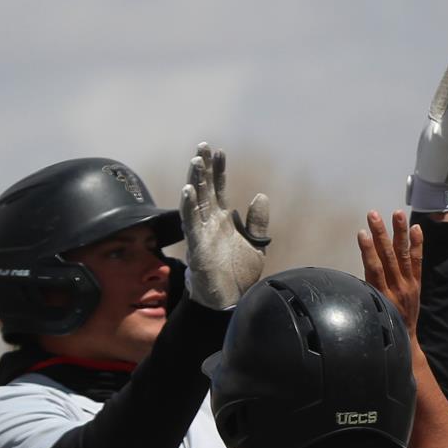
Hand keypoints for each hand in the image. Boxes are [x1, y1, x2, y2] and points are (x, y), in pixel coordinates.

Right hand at [179, 144, 270, 309]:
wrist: (229, 300)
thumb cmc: (238, 275)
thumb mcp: (255, 245)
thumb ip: (257, 222)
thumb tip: (260, 195)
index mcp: (223, 220)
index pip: (219, 188)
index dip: (219, 170)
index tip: (219, 151)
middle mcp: (209, 222)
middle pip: (204, 189)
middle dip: (203, 167)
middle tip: (203, 146)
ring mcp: (201, 232)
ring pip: (195, 201)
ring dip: (195, 180)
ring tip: (196, 161)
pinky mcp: (196, 246)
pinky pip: (190, 222)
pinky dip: (188, 206)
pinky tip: (187, 190)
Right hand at [358, 210, 423, 333]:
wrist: (405, 337)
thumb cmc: (381, 323)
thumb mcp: (370, 308)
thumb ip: (365, 289)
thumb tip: (353, 273)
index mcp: (381, 294)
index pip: (374, 268)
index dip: (368, 250)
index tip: (361, 233)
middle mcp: (397, 287)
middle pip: (388, 255)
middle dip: (380, 233)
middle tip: (373, 214)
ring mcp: (409, 284)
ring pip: (404, 254)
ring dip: (400, 232)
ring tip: (397, 213)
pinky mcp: (417, 283)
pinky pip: (418, 261)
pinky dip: (417, 244)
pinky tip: (416, 228)